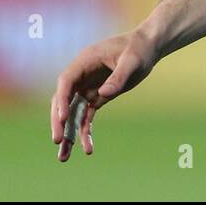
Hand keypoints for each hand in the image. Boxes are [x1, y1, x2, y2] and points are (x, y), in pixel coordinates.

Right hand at [50, 31, 157, 161]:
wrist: (148, 47)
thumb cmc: (139, 49)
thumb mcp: (132, 61)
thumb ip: (118, 77)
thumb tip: (103, 95)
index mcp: (85, 61)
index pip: (66, 82)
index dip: (62, 100)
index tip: (63, 118)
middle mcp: (82, 75)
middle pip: (64, 100)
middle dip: (59, 121)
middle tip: (58, 141)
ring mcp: (87, 87)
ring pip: (72, 112)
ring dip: (68, 133)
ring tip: (64, 157)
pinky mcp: (96, 96)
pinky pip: (86, 117)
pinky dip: (85, 132)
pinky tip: (87, 149)